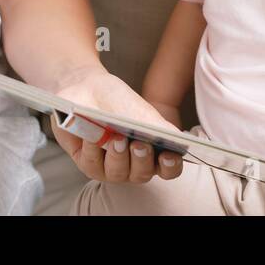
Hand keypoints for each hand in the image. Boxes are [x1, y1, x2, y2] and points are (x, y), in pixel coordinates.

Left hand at [49, 65, 185, 183]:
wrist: (87, 90)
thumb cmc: (118, 101)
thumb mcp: (140, 110)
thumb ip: (158, 126)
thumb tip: (176, 139)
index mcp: (153, 153)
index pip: (168, 169)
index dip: (171, 166)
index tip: (169, 155)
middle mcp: (133, 166)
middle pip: (142, 174)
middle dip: (141, 159)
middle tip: (139, 144)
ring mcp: (110, 168)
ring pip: (117, 173)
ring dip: (118, 156)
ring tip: (116, 139)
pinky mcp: (88, 164)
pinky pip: (92, 163)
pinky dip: (93, 149)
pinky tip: (91, 136)